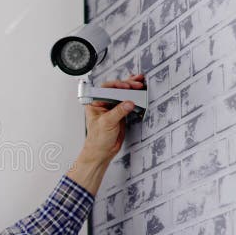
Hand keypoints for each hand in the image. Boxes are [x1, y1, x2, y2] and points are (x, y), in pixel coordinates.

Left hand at [66, 74, 144, 195]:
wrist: (102, 151)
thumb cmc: (97, 139)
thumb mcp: (107, 123)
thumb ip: (118, 112)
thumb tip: (128, 103)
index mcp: (95, 103)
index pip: (105, 89)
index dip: (117, 86)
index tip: (126, 87)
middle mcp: (103, 103)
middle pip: (116, 89)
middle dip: (127, 85)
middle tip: (137, 84)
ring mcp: (112, 107)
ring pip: (122, 94)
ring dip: (132, 88)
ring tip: (140, 83)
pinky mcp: (120, 113)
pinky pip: (128, 102)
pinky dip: (134, 97)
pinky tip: (139, 92)